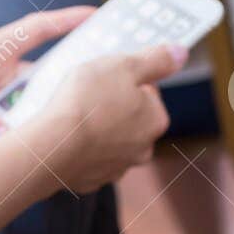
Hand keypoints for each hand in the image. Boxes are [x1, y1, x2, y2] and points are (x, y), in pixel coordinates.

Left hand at [0, 6, 96, 146]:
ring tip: (87, 130)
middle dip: (73, 78)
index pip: (39, 30)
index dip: (70, 21)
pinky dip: (25, 142)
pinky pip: (11, 132)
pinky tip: (46, 157)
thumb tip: (9, 146)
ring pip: (30, 108)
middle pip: (44, 74)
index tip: (101, 15)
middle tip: (111, 86)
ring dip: (48, 117)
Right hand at [20, 44, 185, 191]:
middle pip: (131, 117)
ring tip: (75, 115)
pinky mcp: (92, 179)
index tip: (109, 76)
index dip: (127, 80)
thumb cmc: (88, 102)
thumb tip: (180, 53)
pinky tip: (68, 136)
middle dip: (113, 105)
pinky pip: (90, 157)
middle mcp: (143, 148)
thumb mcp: (125, 65)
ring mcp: (117, 167)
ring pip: (111, 139)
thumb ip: (156, 60)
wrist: (52, 145)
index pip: (149, 92)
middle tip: (90, 93)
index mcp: (156, 120)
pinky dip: (82, 147)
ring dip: (98, 128)